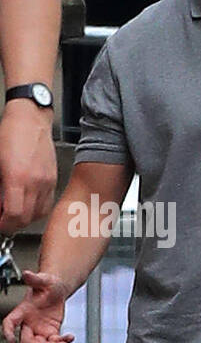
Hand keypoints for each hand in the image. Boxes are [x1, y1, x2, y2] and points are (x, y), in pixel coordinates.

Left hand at [0, 101, 55, 231]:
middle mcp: (36, 183)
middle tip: (3, 220)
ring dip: (26, 218)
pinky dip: (36, 209)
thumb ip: (0, 187)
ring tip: (15, 212)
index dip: (4, 224)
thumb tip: (0, 203)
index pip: (14, 215)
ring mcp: (47, 182)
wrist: (31, 117)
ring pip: (38, 214)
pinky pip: (47, 203)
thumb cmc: (11, 132)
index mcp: (18, 178)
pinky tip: (28, 204)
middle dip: (13, 224)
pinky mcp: (53, 179)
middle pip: (27, 219)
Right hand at [1, 269, 73, 342]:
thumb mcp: (43, 280)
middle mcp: (29, 323)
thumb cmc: (48, 284)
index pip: (10, 322)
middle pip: (27, 342)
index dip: (8, 331)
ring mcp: (39, 330)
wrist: (58, 290)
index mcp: (23, 311)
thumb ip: (35, 279)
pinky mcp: (50, 332)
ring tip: (64, 342)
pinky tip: (69, 338)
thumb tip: (27, 274)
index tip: (10, 340)